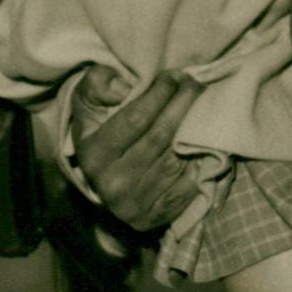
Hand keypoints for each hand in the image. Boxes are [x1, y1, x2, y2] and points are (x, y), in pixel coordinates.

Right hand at [71, 68, 200, 232]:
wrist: (105, 184)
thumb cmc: (100, 134)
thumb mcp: (87, 105)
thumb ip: (98, 85)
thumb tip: (123, 87)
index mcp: (93, 156)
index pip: (135, 119)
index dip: (159, 94)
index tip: (174, 75)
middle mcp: (113, 184)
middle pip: (161, 135)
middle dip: (182, 103)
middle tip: (194, 82)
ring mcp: (137, 203)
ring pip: (177, 157)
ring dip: (195, 126)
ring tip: (202, 102)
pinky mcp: (159, 216)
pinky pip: (190, 181)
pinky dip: (200, 158)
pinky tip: (203, 137)